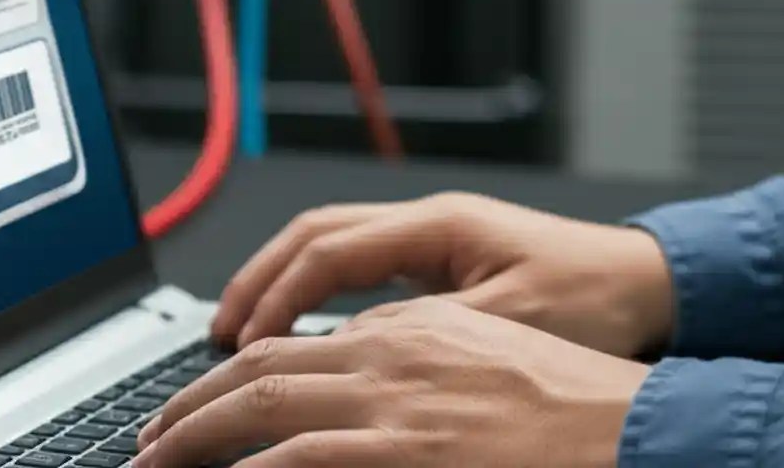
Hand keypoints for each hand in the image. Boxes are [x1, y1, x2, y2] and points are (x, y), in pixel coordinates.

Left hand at [137, 297, 650, 467]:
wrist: (631, 429)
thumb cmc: (568, 403)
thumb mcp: (478, 358)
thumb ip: (408, 363)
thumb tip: (348, 385)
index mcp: (406, 328)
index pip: (293, 345)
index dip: (232, 376)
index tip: (200, 406)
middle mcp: (388, 353)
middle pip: (258, 367)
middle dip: (190, 405)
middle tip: (151, 439)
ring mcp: (393, 402)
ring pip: (261, 406)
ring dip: (195, 438)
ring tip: (155, 463)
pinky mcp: (405, 449)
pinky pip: (300, 457)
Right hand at [211, 193, 673, 357]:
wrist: (648, 284)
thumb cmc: (595, 298)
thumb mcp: (507, 327)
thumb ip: (423, 337)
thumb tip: (347, 357)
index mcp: (437, 225)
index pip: (328, 250)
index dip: (278, 295)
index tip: (247, 339)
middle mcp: (427, 221)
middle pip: (314, 235)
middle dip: (261, 280)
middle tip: (222, 330)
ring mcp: (432, 238)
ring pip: (331, 247)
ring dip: (285, 284)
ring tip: (247, 329)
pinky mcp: (442, 261)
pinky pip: (360, 269)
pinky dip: (321, 295)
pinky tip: (308, 329)